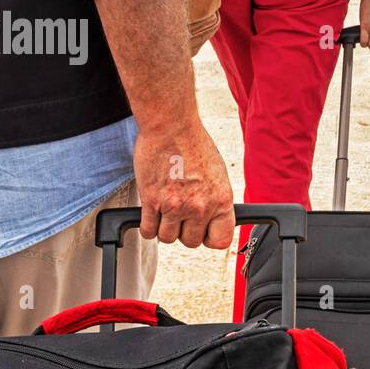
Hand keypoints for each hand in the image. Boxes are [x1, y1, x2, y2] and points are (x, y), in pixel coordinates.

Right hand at [133, 121, 235, 248]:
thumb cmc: (194, 145)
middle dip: (184, 232)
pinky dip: (148, 227)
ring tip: (165, 212)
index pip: (220, 240)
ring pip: (168, 238)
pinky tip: (151, 215)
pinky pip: (148, 231)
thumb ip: (214, 199)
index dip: (210, 239)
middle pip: (191, 242)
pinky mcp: (152, 201)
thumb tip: (212, 218)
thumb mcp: (217, 174)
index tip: (204, 233)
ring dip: (165, 229)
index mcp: (220, 200)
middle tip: (180, 216)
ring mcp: (175, 205)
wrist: (171, 127)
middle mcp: (199, 206)